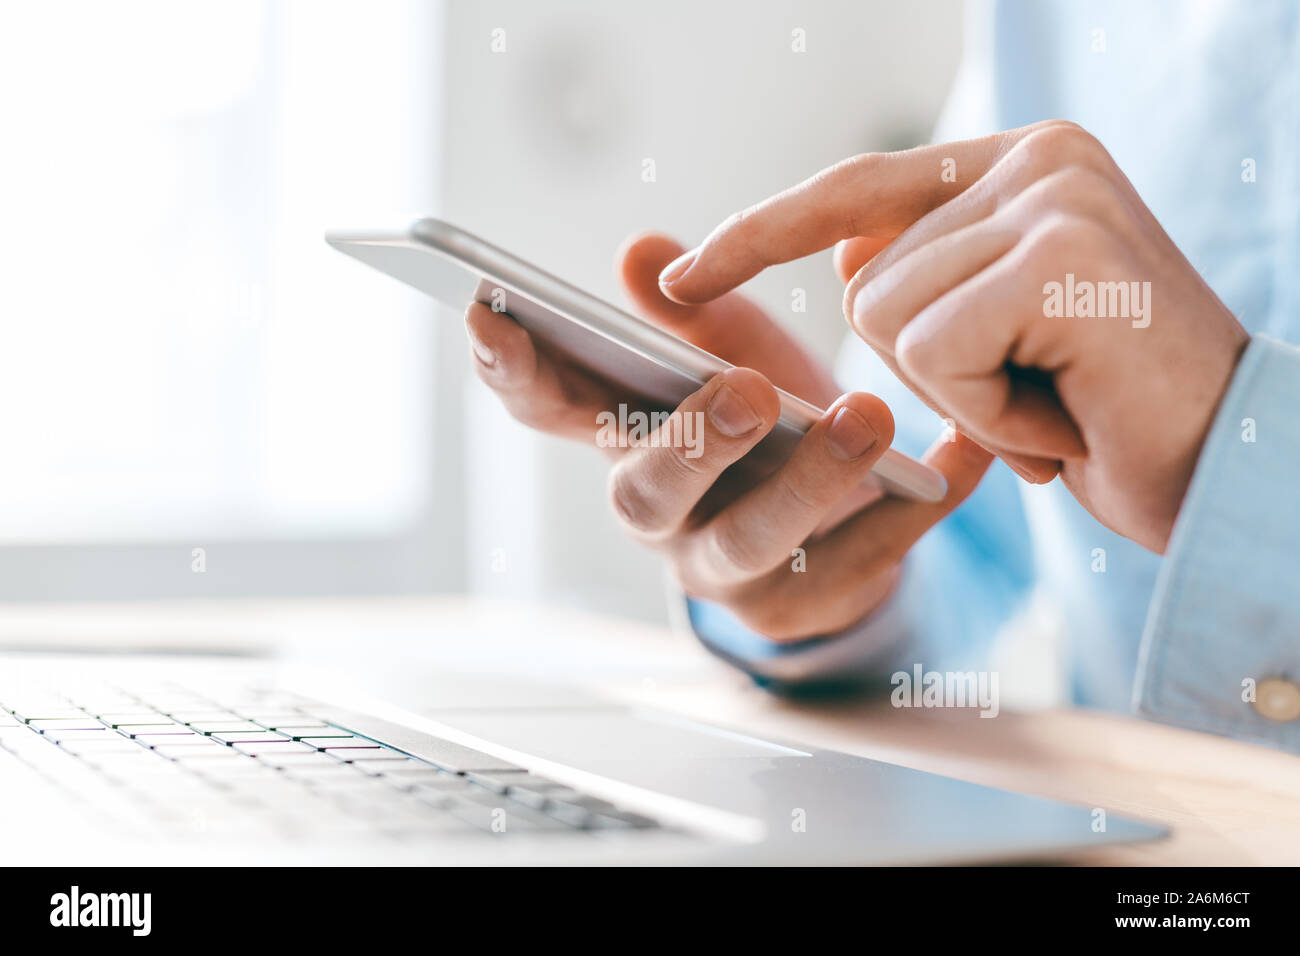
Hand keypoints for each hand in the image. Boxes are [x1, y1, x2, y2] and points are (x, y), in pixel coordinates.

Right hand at [465, 233, 990, 639]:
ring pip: (752, 542)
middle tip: (746, 391)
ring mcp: (729, 572)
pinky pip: (865, 560)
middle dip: (691, 445)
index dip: (513, 368)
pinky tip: (968, 454)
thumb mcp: (723, 356)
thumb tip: (640, 249)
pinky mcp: (805, 606)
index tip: (489, 309)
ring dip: (810, 481)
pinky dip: (919, 506)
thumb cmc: (761, 426)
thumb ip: (684, 312)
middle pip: (645, 497)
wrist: (828, 528)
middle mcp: (662, 517)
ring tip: (868, 416)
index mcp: (626, 443)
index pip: (549, 411)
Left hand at [659, 121, 1249, 552]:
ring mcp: (1051, 197)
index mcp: (1019, 164)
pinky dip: (982, 410)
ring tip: (1051, 400)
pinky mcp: (1055, 253)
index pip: (854, 190)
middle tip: (1032, 390)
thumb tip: (844, 247)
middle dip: (927, 371)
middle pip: (863, 280)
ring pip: (886, 317)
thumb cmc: (1110, 412)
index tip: (680, 281)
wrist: (1231, 471)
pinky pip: (931, 350)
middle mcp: (1038, 159)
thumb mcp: (999, 338)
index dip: (761, 237)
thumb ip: (925, 278)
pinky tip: (1058, 415)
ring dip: (958, 396)